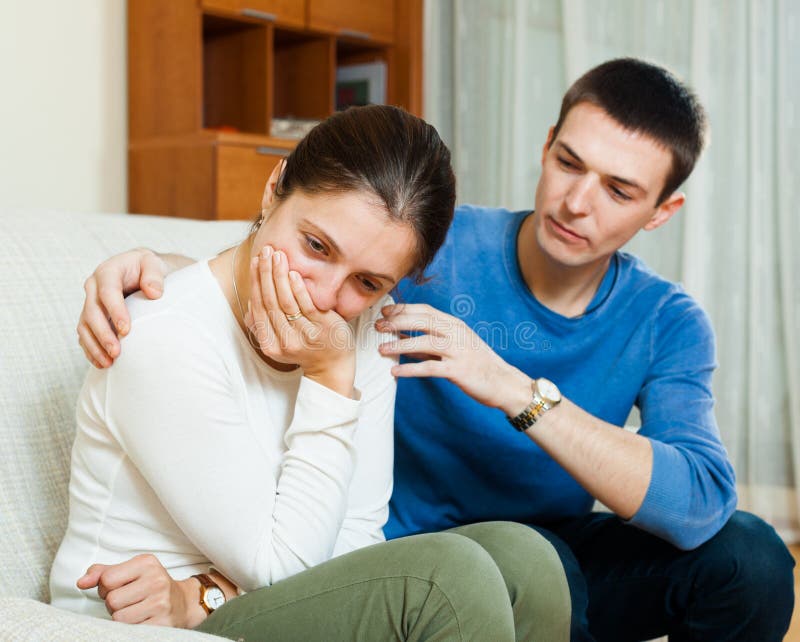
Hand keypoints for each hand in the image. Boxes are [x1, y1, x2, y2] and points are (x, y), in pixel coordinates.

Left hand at [76, 553, 203, 627]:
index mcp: (147, 563)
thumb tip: (81, 582)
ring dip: (122, 618)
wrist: (183, 602)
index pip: (107, 579)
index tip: (119, 588)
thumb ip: (103, 572)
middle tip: (129, 601)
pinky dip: (131, 628)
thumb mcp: (130, 571)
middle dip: (114, 604)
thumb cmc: (150, 586)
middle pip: (112, 600)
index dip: (105, 587)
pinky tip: (142, 619)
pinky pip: (130, 631)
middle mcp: (156, 580)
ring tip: (135, 611)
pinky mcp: (163, 624)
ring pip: (119, 618)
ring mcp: (161, 603)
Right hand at [78, 248, 167, 367]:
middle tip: (116, 352)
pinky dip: (91, 350)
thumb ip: (154, 275)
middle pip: (92, 312)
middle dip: (103, 334)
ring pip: (84, 326)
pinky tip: (102, 363)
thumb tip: (154, 293)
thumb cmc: (148, 267)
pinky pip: (85, 335)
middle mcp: (94, 287)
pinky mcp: (90, 316)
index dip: (115, 311)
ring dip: (94, 346)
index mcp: (108, 271)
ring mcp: (90, 302)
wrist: (140, 270)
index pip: (108, 292)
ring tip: (109, 363)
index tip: (126, 330)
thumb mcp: (154, 264)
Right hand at [246, 246, 355, 396]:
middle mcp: (284, 342)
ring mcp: (304, 336)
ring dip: (279, 276)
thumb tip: (251, 303)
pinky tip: (294, 273)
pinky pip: (307, 306)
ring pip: (286, 302)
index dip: (255, 282)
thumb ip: (264, 324)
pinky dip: (298, 288)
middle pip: (270, 301)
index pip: (258, 307)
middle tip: (265, 251)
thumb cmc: (306, 348)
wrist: (332, 367)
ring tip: (277, 255)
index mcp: (270, 344)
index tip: (255, 261)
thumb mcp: (279, 341)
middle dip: (265, 273)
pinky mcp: (323, 329)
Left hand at [376, 303, 531, 415]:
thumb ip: (426, 343)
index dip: (403, 309)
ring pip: (425, 341)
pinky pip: (430, 368)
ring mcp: (458, 350)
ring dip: (400, 344)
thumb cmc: (475, 364)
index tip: (384, 311)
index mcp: (454, 324)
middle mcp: (456, 333)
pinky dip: (411, 369)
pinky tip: (395, 371)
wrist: (503, 382)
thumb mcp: (452, 347)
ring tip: (381, 349)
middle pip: (423, 320)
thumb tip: (399, 339)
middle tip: (377, 326)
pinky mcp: (459, 370)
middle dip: (397, 322)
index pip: (425, 310)